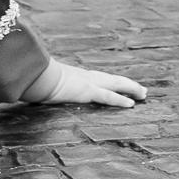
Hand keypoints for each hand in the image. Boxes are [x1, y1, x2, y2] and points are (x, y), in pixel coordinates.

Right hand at [27, 58, 148, 107]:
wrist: (33, 74)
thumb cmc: (36, 78)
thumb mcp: (44, 83)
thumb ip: (47, 85)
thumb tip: (39, 88)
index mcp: (78, 75)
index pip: (101, 79)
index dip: (113, 83)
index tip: (122, 86)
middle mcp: (87, 77)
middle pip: (113, 80)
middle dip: (129, 85)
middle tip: (142, 90)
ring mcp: (88, 83)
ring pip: (116, 85)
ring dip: (131, 89)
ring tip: (144, 94)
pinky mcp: (87, 91)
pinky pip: (107, 96)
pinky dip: (120, 100)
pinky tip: (131, 104)